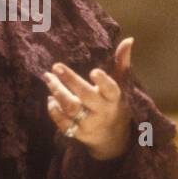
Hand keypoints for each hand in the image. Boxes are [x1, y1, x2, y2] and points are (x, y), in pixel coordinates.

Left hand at [43, 37, 134, 160]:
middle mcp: (102, 111)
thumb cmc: (115, 105)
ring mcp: (89, 123)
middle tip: (56, 67)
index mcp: (114, 98)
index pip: (111, 89)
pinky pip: (63, 123)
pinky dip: (54, 111)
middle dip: (70, 81)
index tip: (94, 71)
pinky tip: (50, 99)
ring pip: (71, 108)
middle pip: (85, 96)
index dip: (103, 81)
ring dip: (58, 92)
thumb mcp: (121, 86)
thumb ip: (121, 63)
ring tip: (48, 79)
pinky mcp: (78, 133)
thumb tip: (129, 40)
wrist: (112, 138)